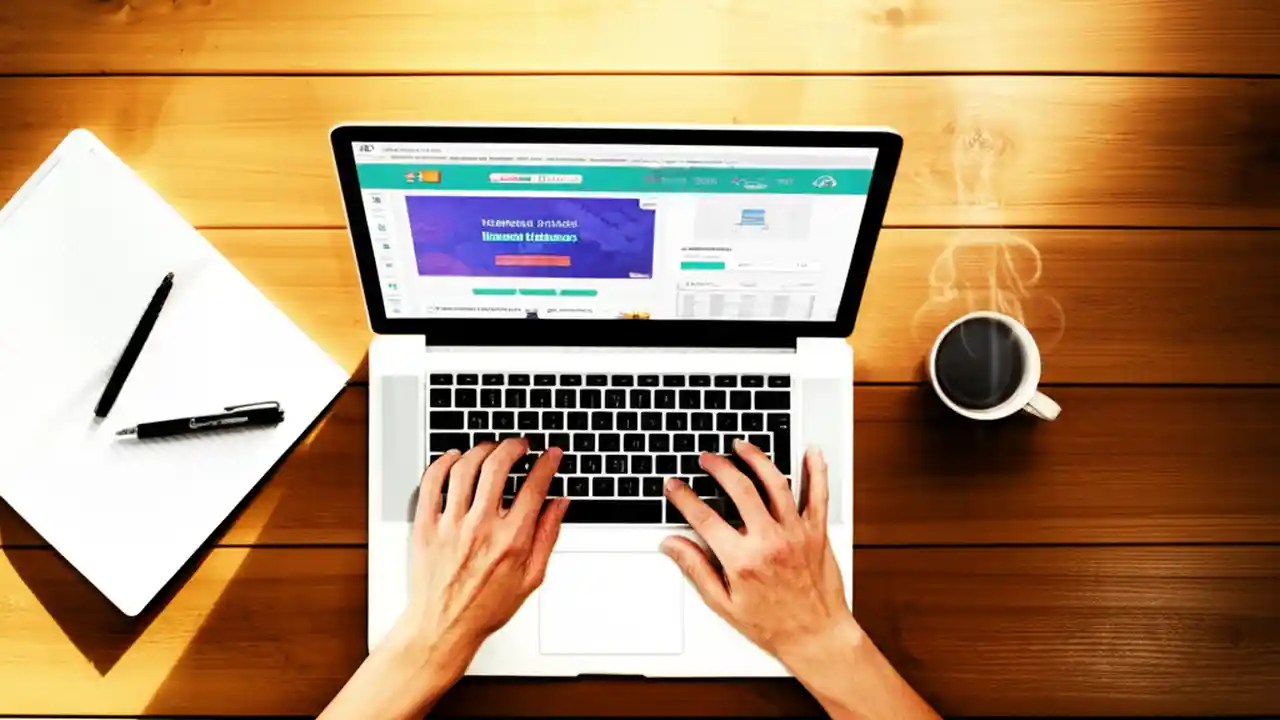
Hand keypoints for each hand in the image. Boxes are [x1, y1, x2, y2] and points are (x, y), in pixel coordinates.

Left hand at [392, 439, 569, 674]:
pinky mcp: (426, 527)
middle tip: (519, 445)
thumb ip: (548, 535)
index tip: (550, 454)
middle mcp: (481, 528)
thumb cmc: (485, 607)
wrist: (443, 627)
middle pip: (498, 466)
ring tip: (490, 449)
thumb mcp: (531, 577)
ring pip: (465, 468)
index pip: (534, 487)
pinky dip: (443, 462)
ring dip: (481, 450)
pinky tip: (454, 458)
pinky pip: (432, 482)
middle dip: (513, 447)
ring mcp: (450, 525)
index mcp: (511, 541)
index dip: (547, 463)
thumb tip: (560, 504)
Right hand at [661, 442, 937, 719]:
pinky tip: (811, 452)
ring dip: (757, 458)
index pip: (704, 517)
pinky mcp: (816, 532)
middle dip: (718, 466)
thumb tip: (671, 545)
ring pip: (776, 483)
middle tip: (707, 458)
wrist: (816, 636)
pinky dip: (816, 471)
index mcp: (742, 560)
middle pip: (740, 489)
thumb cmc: (772, 625)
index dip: (684, 497)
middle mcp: (769, 541)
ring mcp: (795, 533)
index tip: (674, 485)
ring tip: (742, 446)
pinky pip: (818, 494)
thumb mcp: (724, 604)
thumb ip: (695, 569)